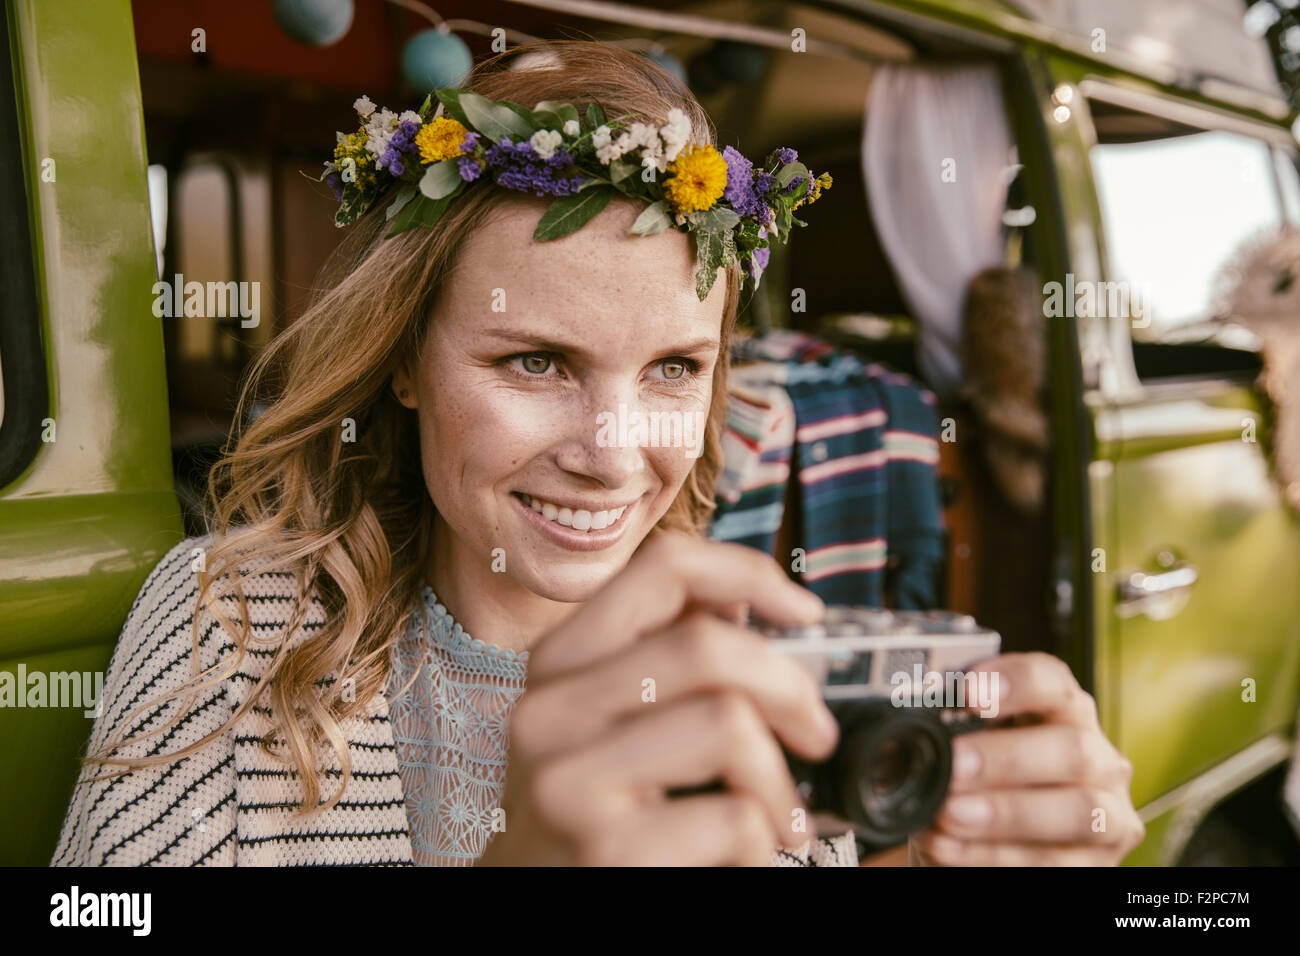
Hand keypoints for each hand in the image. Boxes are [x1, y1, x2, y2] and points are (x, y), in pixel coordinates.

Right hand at [476, 530, 839, 865]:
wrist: (529, 900)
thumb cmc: (589, 812)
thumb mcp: (602, 722)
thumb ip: (662, 659)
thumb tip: (746, 602)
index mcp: (558, 663)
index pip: (663, 567)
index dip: (751, 574)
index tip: (803, 614)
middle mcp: (549, 713)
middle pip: (707, 645)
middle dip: (790, 688)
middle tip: (816, 732)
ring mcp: (568, 785)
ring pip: (727, 724)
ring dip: (778, 782)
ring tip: (777, 816)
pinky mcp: (604, 854)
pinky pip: (734, 817)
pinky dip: (762, 844)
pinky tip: (738, 858)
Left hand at [909, 652, 1143, 865]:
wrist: (992, 847)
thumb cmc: (981, 785)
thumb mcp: (971, 748)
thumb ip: (953, 731)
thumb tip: (908, 721)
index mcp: (1065, 713)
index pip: (1053, 681)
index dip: (1015, 681)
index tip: (967, 691)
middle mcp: (1098, 758)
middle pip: (1072, 749)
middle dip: (1007, 758)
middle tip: (954, 764)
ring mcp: (1108, 815)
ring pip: (1077, 811)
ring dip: (1007, 813)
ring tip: (949, 814)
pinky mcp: (1098, 864)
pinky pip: (1052, 863)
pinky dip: (994, 855)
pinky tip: (949, 847)